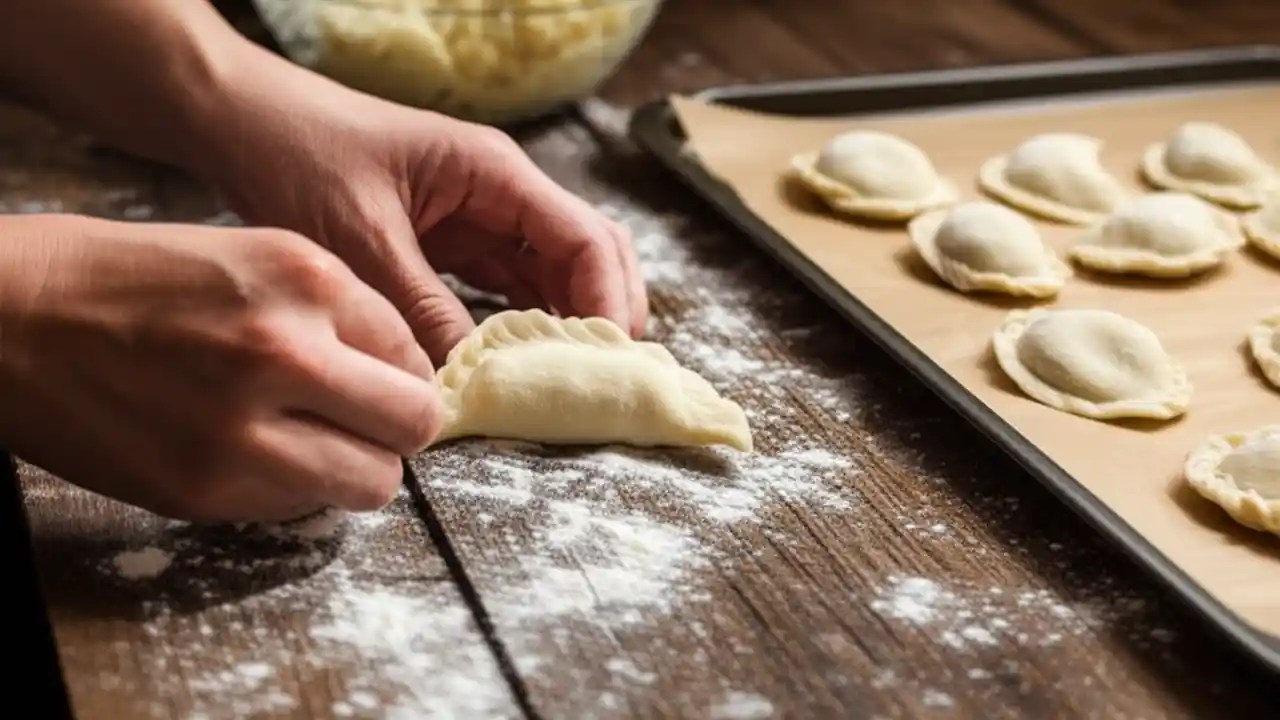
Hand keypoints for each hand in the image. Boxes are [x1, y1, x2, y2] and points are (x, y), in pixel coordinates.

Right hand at [0, 215, 440, 521]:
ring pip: (374, 482)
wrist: (12, 317)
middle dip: (399, 426)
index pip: (417, 354)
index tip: (378, 382)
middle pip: (415, 423)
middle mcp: (286, 351)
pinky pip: (302, 507)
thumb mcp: (255, 256)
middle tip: (365, 421)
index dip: (401, 373)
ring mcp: (246, 427)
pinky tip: (255, 454)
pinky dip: (295, 489)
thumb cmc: (132, 280)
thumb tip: (404, 373)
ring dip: (356, 468)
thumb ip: (339, 312)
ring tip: (312, 442)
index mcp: (307, 279)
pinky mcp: (207, 487)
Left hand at [193, 60, 647, 363]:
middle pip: (590, 255)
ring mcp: (483, 218)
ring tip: (567, 387)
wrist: (244, 122)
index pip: (585, 240)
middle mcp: (502, 192)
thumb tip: (465, 382)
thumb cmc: (298, 155)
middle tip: (601, 382)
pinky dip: (522, 328)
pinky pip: (511, 288)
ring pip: (556, 275)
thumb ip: (419, 309)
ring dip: (567, 326)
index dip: (607, 304)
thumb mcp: (360, 240)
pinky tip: (517, 369)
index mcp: (494, 173)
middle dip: (605, 315)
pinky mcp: (457, 244)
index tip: (603, 364)